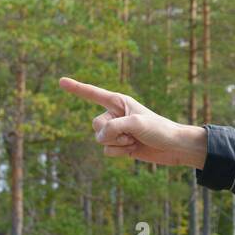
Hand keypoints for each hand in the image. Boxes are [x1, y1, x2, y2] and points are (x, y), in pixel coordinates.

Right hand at [59, 78, 207, 168]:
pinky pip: (107, 151)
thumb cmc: (159, 129)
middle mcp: (115, 115)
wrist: (174, 147)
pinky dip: (119, 153)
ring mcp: (117, 131)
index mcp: (119, 102)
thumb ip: (114, 127)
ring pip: (100, 139)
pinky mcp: (120, 146)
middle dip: (111, 133)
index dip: (76, 88)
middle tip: (130, 134)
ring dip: (117, 144)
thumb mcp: (136, 123)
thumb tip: (100, 138)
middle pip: (95, 124)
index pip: (93, 94)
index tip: (60, 81)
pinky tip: (134, 149)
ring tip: (134, 141)